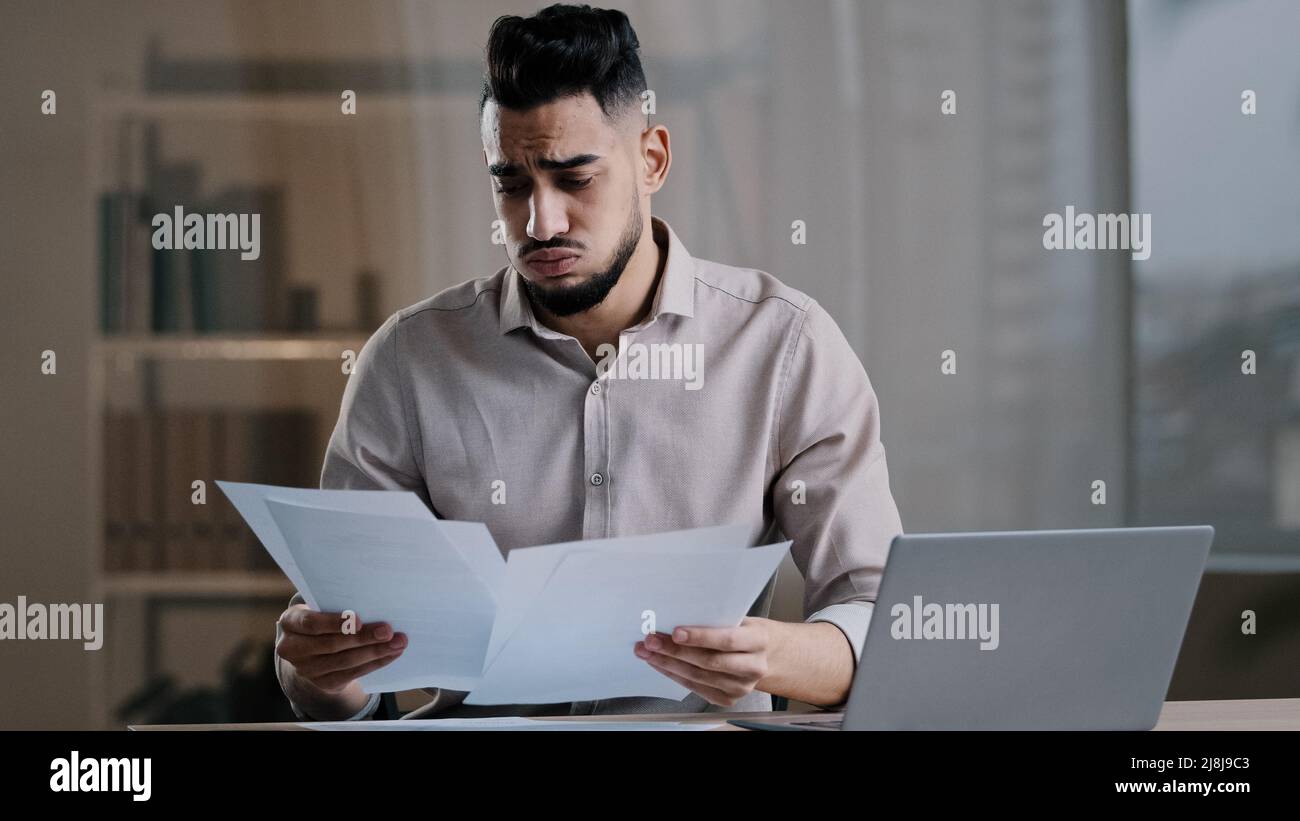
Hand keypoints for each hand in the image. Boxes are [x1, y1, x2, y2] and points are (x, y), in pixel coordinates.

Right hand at [276, 604, 405, 694]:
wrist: (308, 648)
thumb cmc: (320, 619)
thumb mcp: (319, 607)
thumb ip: (336, 605)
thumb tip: (374, 603)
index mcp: (290, 623)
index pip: (311, 623)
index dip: (335, 623)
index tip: (359, 620)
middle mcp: (292, 649)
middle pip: (332, 644)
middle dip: (364, 637)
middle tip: (388, 631)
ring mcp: (307, 670)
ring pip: (345, 661)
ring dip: (375, 652)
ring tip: (397, 643)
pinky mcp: (323, 683)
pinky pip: (353, 674)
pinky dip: (375, 663)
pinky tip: (391, 654)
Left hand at [634, 617, 777, 706]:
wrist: (765, 655)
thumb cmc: (745, 630)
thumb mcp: (740, 618)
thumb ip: (716, 619)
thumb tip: (676, 613)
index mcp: (759, 640)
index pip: (728, 640)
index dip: (701, 637)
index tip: (676, 631)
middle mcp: (754, 667)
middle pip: (709, 661)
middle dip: (675, 651)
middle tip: (651, 640)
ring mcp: (741, 687)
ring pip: (698, 677)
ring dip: (668, 664)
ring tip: (647, 651)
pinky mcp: (728, 699)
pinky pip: (695, 688)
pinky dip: (674, 675)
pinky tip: (659, 663)